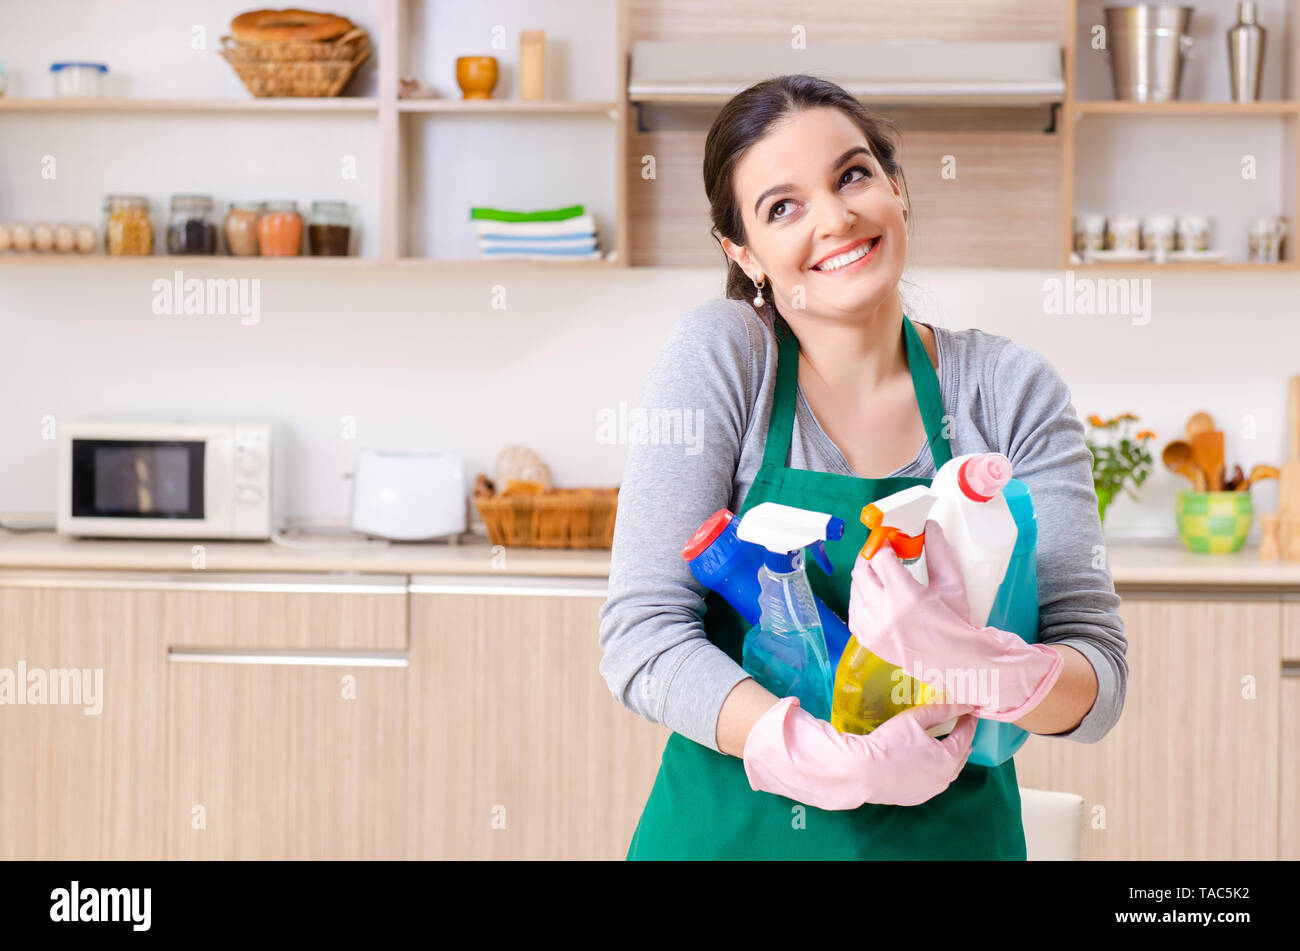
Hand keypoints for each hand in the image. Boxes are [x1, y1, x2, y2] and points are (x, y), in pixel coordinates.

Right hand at [742, 695, 977, 808]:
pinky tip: (927, 762)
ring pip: (948, 771)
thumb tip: (962, 703)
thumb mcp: (915, 719)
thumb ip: (941, 710)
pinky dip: (936, 768)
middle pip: (961, 755)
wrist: (862, 773)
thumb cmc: (889, 743)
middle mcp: (945, 779)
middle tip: (962, 724)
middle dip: (962, 739)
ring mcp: (931, 791)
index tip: (970, 710)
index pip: (965, 735)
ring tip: (947, 742)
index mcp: (949, 759)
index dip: (968, 720)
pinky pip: (933, 780)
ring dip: (950, 756)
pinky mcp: (916, 797)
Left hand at [847, 519, 1063, 721]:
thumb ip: (939, 552)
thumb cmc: (957, 624)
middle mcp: (884, 613)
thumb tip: (929, 526)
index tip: (891, 541)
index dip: (884, 545)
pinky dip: (860, 601)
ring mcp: (873, 630)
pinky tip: (873, 597)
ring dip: (864, 578)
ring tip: (880, 576)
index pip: (881, 558)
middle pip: (861, 572)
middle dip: (870, 558)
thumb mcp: (952, 585)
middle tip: (882, 554)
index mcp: (905, 596)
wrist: (956, 663)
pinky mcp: (868, 641)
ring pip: (855, 591)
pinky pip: (853, 613)